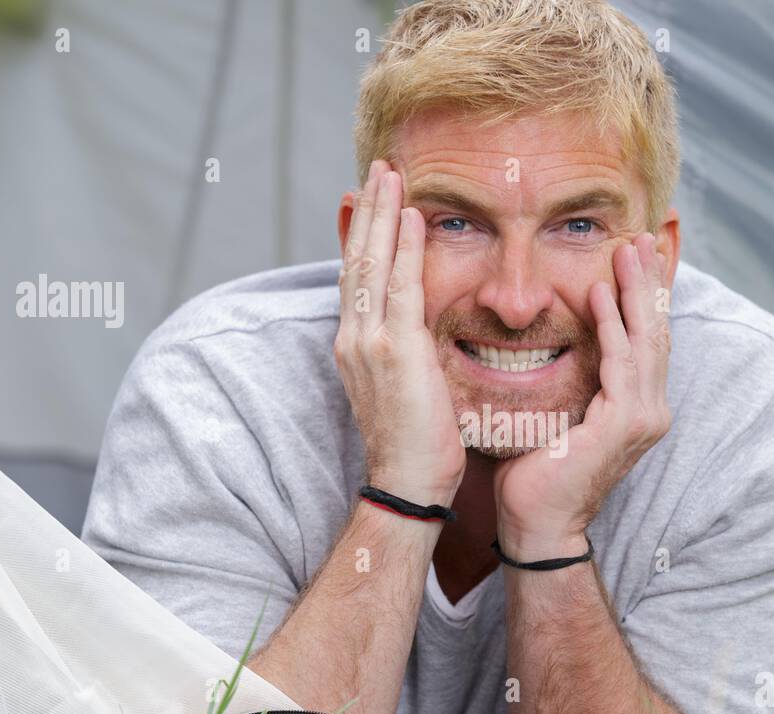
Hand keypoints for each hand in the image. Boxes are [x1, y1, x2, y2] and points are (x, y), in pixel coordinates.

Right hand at [335, 159, 464, 504]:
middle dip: (369, 211)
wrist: (407, 485)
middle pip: (358, 259)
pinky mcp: (395, 351)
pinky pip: (400, 287)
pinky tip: (412, 216)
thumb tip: (420, 331)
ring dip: (383, 214)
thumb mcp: (406, 388)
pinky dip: (404, 248)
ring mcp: (369, 343)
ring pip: (372, 263)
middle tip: (381, 168)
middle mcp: (353, 338)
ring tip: (392, 175)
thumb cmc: (416, 446)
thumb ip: (407, 352)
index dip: (365, 236)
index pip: (358, 278)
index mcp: (355, 346)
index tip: (377, 199)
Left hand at [493, 232, 671, 560]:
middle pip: (655, 332)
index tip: (637, 254)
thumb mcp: (556, 409)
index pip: (646, 339)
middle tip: (641, 236)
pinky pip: (619, 363)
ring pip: (645, 340)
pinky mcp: (623, 425)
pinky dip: (610, 326)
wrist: (535, 522)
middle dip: (649, 282)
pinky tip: (600, 293)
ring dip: (635, 291)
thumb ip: (569, 374)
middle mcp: (650, 410)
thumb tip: (551, 334)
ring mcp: (642, 418)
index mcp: (636, 406)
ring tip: (626, 249)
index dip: (645, 296)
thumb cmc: (536, 470)